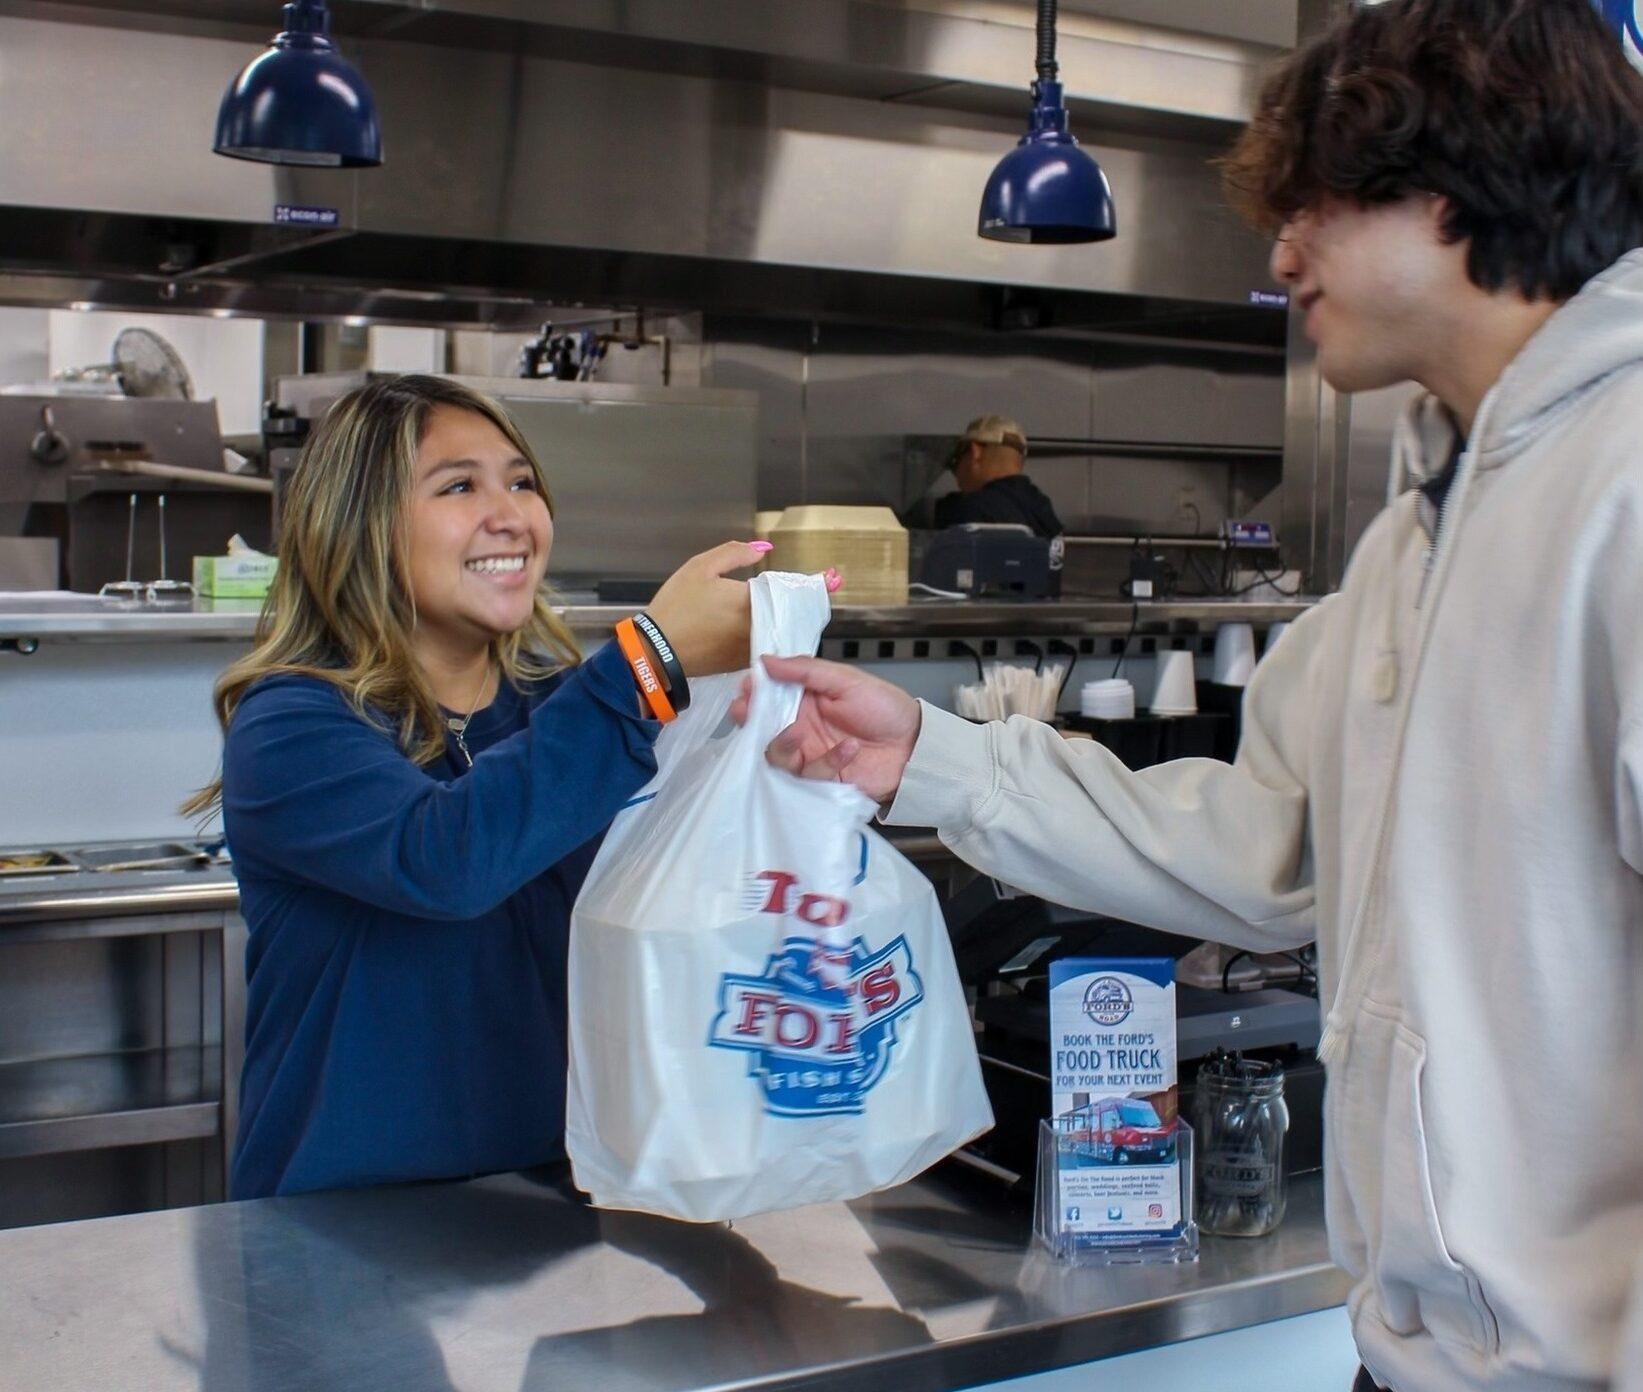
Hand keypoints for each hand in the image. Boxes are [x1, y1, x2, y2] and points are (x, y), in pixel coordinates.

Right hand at [646, 541, 766, 676]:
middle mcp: (758, 627)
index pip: (775, 588)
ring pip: (770, 631)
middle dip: (765, 604)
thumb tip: (763, 549)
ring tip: (733, 620)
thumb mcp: (700, 568)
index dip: (763, 584)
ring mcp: (752, 649)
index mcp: (750, 600)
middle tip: (738, 603)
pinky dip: (752, 640)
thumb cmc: (677, 606)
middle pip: (776, 611)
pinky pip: (759, 648)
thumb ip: (734, 553)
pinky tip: (730, 636)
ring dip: (761, 623)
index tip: (748, 586)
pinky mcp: (743, 665)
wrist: (656, 650)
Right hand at [731, 655, 920, 804]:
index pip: (768, 695)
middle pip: (760, 727)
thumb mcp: (846, 680)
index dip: (753, 692)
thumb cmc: (885, 708)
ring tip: (797, 730)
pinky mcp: (820, 780)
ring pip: (774, 755)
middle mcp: (800, 727)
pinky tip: (849, 749)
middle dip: (750, 719)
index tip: (746, 687)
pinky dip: (828, 761)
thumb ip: (805, 671)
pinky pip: (808, 774)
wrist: (916, 747)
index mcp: (804, 699)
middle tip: (747, 712)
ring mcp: (808, 755)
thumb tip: (765, 660)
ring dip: (781, 742)